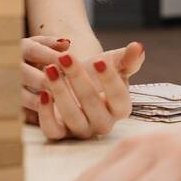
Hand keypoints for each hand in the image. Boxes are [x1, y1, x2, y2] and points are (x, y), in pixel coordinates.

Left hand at [26, 41, 144, 140]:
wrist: (75, 82)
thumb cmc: (97, 73)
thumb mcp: (114, 63)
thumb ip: (128, 58)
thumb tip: (138, 46)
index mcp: (120, 108)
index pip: (119, 98)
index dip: (110, 80)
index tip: (98, 60)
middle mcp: (103, 123)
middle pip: (93, 105)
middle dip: (78, 79)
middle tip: (65, 57)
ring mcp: (81, 131)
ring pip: (72, 117)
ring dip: (60, 92)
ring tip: (50, 69)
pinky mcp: (60, 134)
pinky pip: (53, 131)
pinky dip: (46, 114)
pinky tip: (43, 92)